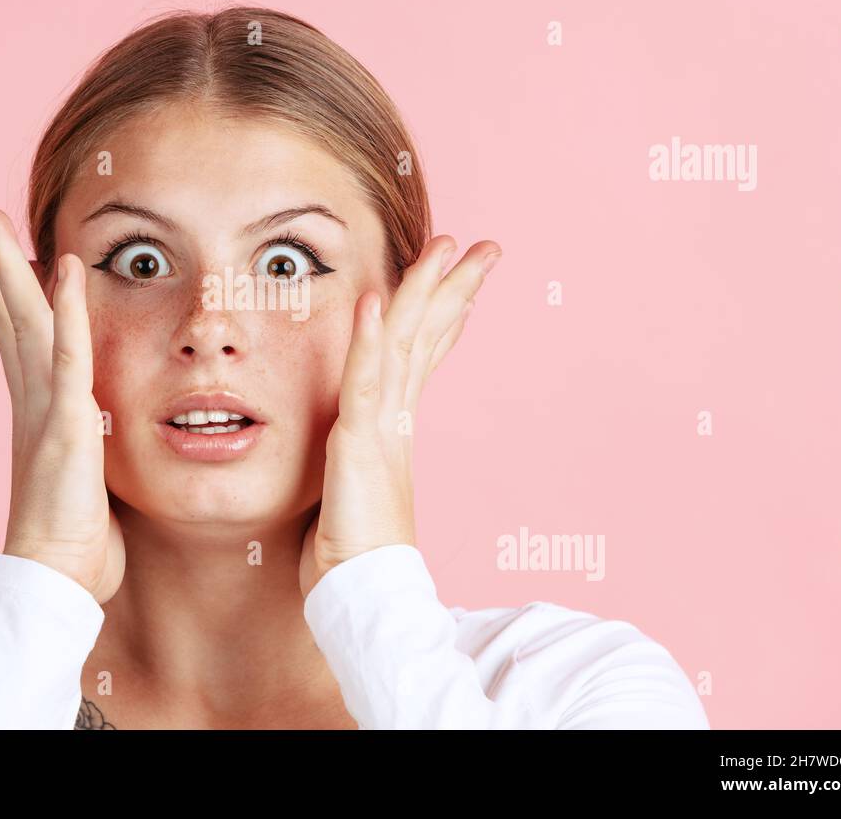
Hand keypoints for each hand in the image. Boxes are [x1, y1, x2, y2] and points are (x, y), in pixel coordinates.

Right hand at [0, 208, 125, 603]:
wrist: (56, 584)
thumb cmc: (75, 546)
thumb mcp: (81, 484)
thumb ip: (81, 456)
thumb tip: (86, 450)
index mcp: (36, 412)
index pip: (13, 339)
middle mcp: (32, 401)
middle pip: (6, 316)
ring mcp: (44, 408)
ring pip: (24, 321)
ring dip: (6, 265)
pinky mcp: (66, 423)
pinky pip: (68, 353)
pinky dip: (67, 307)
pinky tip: (64, 266)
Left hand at [299, 236, 501, 597]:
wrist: (362, 593)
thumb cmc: (353, 549)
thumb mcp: (356, 483)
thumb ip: (363, 450)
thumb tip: (363, 434)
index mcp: (397, 422)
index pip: (426, 352)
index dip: (446, 312)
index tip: (465, 277)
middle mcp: (397, 415)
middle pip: (429, 336)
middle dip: (456, 288)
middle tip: (487, 247)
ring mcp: (383, 425)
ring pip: (404, 342)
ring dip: (425, 291)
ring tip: (450, 248)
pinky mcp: (361, 441)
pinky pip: (364, 379)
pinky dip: (368, 337)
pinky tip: (373, 300)